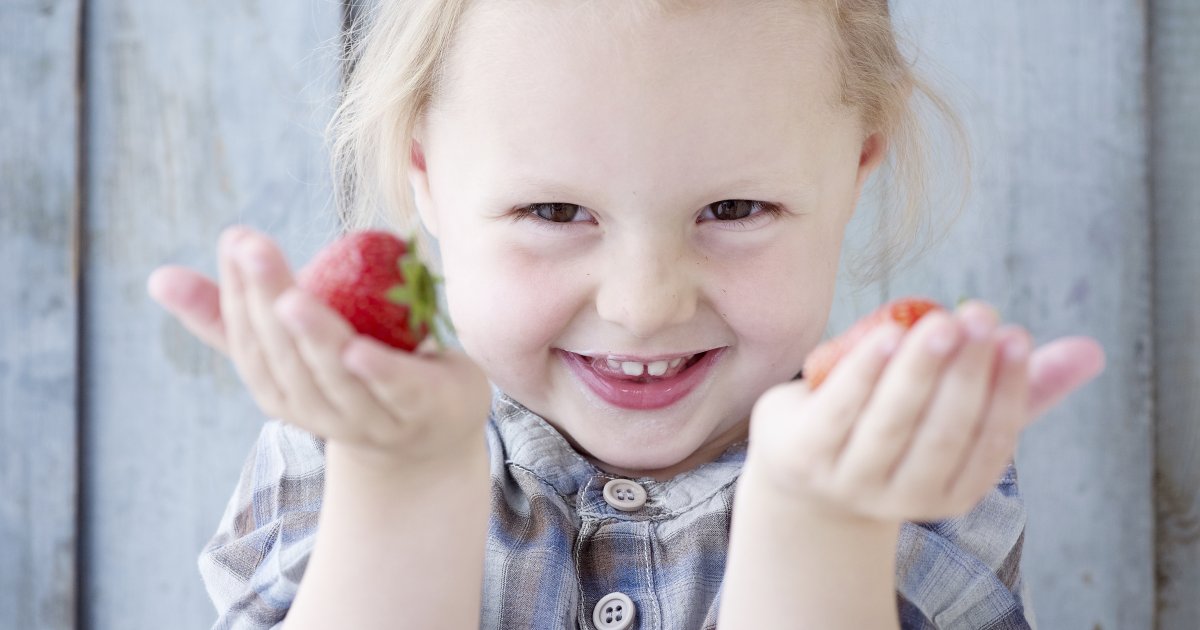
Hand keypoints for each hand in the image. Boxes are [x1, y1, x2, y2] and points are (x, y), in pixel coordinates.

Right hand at [147, 226, 491, 468]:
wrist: (434, 428)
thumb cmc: (351, 374)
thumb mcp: (295, 346)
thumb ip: (233, 316)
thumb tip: (156, 277)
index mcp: (280, 391)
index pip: (250, 341)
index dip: (238, 292)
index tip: (235, 240)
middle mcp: (317, 411)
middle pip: (285, 355)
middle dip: (264, 300)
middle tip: (251, 247)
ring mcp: (369, 418)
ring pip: (333, 375)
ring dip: (311, 336)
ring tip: (290, 297)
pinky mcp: (419, 412)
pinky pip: (394, 390)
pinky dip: (375, 371)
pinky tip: (356, 347)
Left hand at [747, 300, 1105, 523]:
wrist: (805, 467)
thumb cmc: (897, 429)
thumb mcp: (955, 414)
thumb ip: (1022, 386)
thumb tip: (1093, 350)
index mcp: (951, 492)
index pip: (989, 442)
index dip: (1007, 390)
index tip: (1016, 335)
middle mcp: (902, 497)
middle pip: (942, 432)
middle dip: (964, 372)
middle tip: (979, 314)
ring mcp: (849, 480)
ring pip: (892, 421)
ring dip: (918, 369)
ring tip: (939, 321)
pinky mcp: (805, 453)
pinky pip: (840, 410)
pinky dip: (865, 372)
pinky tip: (887, 334)